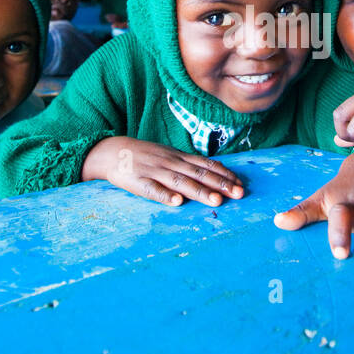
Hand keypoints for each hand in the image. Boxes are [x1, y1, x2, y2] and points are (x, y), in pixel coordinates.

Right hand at [81, 136, 244, 206]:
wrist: (113, 151)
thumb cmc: (146, 156)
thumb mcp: (170, 155)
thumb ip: (191, 164)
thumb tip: (217, 168)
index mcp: (179, 158)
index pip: (206, 165)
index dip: (224, 175)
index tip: (240, 183)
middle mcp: (171, 163)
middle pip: (199, 174)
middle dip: (220, 184)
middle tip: (239, 194)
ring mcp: (155, 172)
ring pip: (181, 182)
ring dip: (200, 192)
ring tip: (216, 200)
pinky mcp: (139, 182)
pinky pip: (153, 190)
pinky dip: (165, 196)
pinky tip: (177, 202)